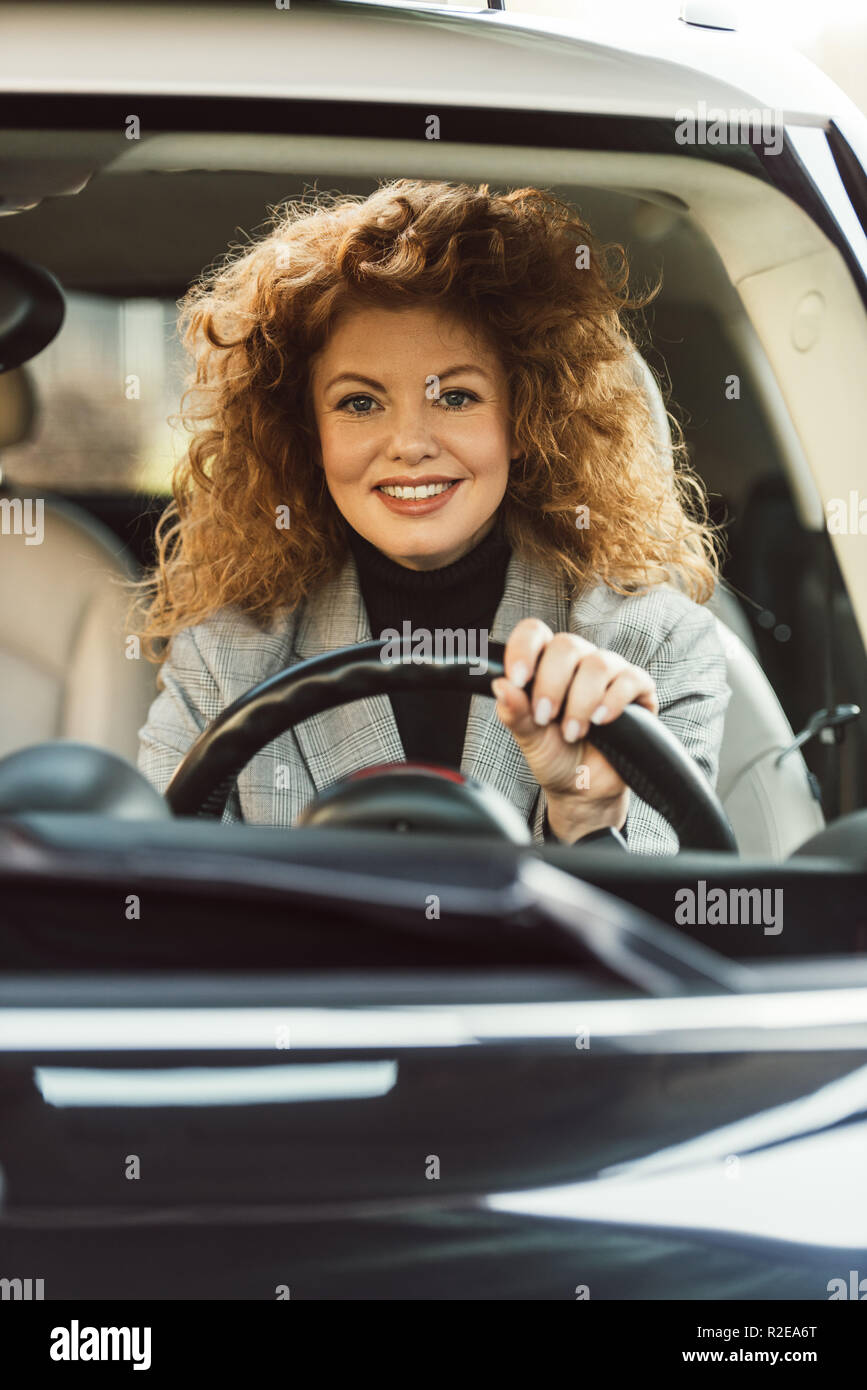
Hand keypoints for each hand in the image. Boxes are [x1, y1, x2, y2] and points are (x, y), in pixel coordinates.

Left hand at [491, 619, 658, 842]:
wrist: (585, 789)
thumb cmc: (556, 756)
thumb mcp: (529, 737)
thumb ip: (514, 712)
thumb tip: (500, 686)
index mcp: (546, 664)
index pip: (534, 633)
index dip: (524, 649)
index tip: (517, 678)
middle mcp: (578, 661)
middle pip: (567, 645)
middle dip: (551, 684)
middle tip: (545, 716)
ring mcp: (609, 672)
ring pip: (598, 664)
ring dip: (581, 702)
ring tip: (572, 732)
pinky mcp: (638, 689)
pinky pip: (629, 680)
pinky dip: (612, 702)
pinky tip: (600, 722)